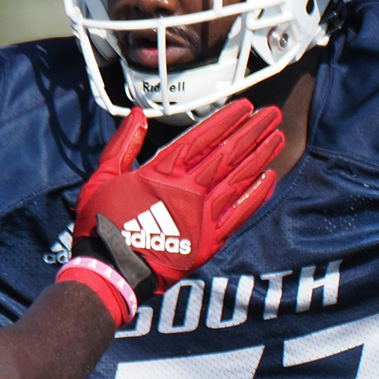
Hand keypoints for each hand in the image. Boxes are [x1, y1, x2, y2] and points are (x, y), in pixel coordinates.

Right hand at [72, 101, 282, 293]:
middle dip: (252, 131)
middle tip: (272, 115)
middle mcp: (188, 190)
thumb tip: (137, 116)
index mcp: (162, 172)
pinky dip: (255, 195)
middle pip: (228, 154)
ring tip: (277, 138)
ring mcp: (202, 216)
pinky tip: (270, 178)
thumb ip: (123, 144)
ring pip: (238, 179)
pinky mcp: (208, 241)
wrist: (109, 272)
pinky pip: (239, 214)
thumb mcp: (103, 177)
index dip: (226, 120)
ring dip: (260, 156)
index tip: (245, 107)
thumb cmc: (102, 224)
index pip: (202, 138)